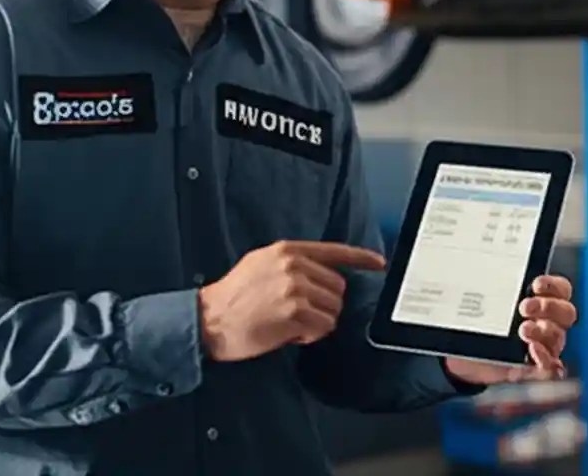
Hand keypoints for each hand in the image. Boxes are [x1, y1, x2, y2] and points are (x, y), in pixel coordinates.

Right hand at [198, 240, 385, 361]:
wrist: (208, 320)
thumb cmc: (233, 298)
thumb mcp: (261, 264)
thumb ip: (292, 263)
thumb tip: (322, 272)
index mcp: (287, 251)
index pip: (334, 251)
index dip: (361, 257)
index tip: (379, 263)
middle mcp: (294, 266)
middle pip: (338, 287)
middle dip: (325, 304)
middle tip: (299, 314)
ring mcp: (295, 289)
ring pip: (333, 309)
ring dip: (318, 322)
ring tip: (290, 324)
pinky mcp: (294, 313)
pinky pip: (323, 326)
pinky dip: (311, 335)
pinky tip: (289, 334)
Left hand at [445, 275, 576, 384]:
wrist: (462, 356)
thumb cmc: (479, 323)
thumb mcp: (480, 300)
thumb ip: (489, 284)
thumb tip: (483, 266)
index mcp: (540, 301)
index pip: (561, 290)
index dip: (554, 286)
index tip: (537, 284)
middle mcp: (545, 323)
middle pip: (566, 313)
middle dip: (549, 307)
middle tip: (525, 307)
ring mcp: (541, 346)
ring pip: (557, 338)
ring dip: (543, 332)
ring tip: (523, 330)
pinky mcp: (531, 369)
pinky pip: (549, 368)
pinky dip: (545, 359)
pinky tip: (533, 350)